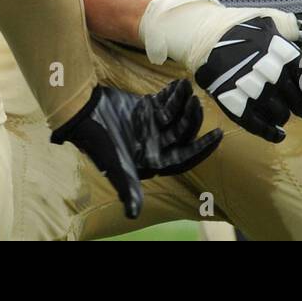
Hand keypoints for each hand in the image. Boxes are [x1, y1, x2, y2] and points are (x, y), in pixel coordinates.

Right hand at [51, 81, 222, 218]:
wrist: (82, 113)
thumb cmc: (100, 141)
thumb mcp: (116, 166)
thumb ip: (127, 188)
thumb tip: (132, 216)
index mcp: (152, 160)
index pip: (184, 157)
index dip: (202, 148)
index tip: (218, 134)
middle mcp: (154, 143)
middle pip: (182, 132)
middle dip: (192, 119)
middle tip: (196, 102)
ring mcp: (151, 125)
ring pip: (176, 115)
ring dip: (183, 102)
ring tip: (187, 88)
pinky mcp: (144, 108)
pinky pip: (165, 101)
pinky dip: (173, 94)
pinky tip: (179, 84)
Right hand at [194, 13, 301, 142]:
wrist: (203, 35)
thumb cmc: (243, 26)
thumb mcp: (275, 20)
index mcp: (284, 53)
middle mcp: (272, 74)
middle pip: (301, 104)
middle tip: (298, 103)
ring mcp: (252, 90)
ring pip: (282, 116)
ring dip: (285, 115)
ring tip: (280, 108)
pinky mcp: (234, 103)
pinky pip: (259, 127)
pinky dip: (271, 133)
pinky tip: (277, 133)